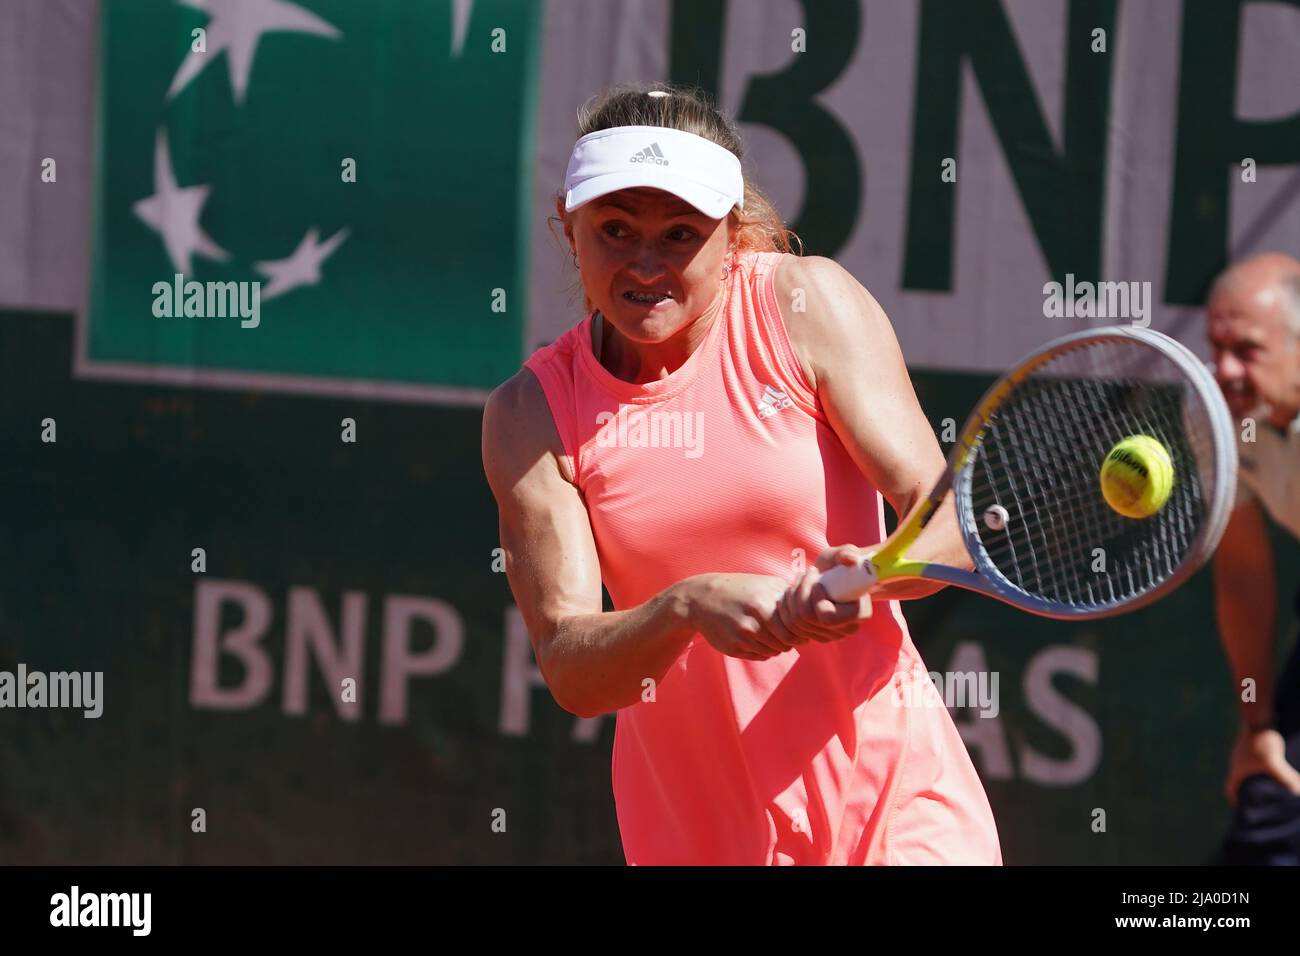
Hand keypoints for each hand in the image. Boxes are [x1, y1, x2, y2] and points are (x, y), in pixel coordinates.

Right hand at [681, 573, 801, 660]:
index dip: (801, 630)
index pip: (796, 629)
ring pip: (774, 652)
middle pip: (787, 643)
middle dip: (790, 640)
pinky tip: (757, 638)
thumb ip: (788, 594)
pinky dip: (764, 650)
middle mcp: (754, 623)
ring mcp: (743, 638)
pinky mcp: (734, 649)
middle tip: (788, 634)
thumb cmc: (738, 588)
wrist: (701, 598)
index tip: (800, 627)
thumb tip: (812, 605)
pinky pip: (760, 656)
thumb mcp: (763, 583)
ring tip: (770, 633)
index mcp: (765, 605)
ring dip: (777, 646)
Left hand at [776, 545, 873, 644]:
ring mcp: (829, 635)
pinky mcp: (814, 635)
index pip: (827, 618)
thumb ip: (846, 553)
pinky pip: (790, 627)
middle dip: (801, 593)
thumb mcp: (841, 554)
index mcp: (860, 613)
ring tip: (799, 580)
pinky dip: (786, 607)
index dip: (817, 599)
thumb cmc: (838, 564)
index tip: (818, 583)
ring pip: (796, 624)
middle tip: (805, 574)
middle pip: (807, 620)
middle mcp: (846, 629)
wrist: (832, 576)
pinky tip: (791, 592)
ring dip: (792, 598)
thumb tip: (851, 559)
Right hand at [1225, 725, 1299, 805]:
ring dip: (1251, 781)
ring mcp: (1242, 756)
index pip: (1230, 788)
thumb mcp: (1274, 762)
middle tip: (1255, 802)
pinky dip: (1257, 772)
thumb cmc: (1261, 743)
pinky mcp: (1249, 749)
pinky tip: (1269, 772)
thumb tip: (1296, 791)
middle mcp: (1238, 764)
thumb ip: (1284, 777)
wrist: (1257, 721)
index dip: (1234, 800)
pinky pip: (1251, 765)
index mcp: (1239, 770)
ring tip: (1264, 789)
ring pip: (1244, 773)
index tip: (1239, 809)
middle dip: (1244, 793)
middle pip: (1237, 782)